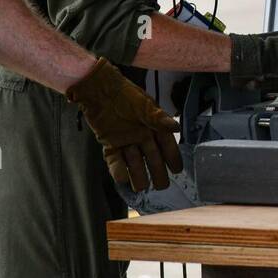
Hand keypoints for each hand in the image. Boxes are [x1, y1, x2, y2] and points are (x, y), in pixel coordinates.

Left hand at [66, 58, 182, 191]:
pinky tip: (122, 178)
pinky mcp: (110, 144)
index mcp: (153, 126)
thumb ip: (158, 118)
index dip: (172, 158)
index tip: (177, 170)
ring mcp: (126, 141)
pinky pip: (115, 160)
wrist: (99, 90)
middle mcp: (141, 136)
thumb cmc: (125, 94)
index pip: (166, 145)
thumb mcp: (143, 105)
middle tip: (161, 185)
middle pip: (152, 158)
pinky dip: (118, 169)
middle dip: (157, 172)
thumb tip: (176, 128)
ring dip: (137, 173)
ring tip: (140, 186)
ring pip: (134, 162)